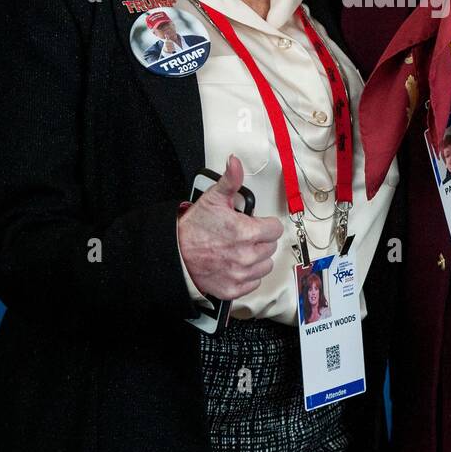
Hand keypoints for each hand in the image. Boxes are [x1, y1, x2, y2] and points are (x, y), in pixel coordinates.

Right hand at [178, 154, 282, 301]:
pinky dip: (247, 275)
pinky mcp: (233, 289)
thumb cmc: (194, 227)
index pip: (275, 229)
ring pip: (265, 265)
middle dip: (260, 240)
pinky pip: (254, 283)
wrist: (175, 254)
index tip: (255, 224)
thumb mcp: (213, 199)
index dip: (265, 224)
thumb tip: (235, 162)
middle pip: (271, 247)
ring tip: (240, 250)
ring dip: (257, 258)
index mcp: (247, 232)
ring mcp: (241, 274)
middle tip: (243, 236)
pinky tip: (235, 265)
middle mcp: (246, 256)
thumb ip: (230, 180)